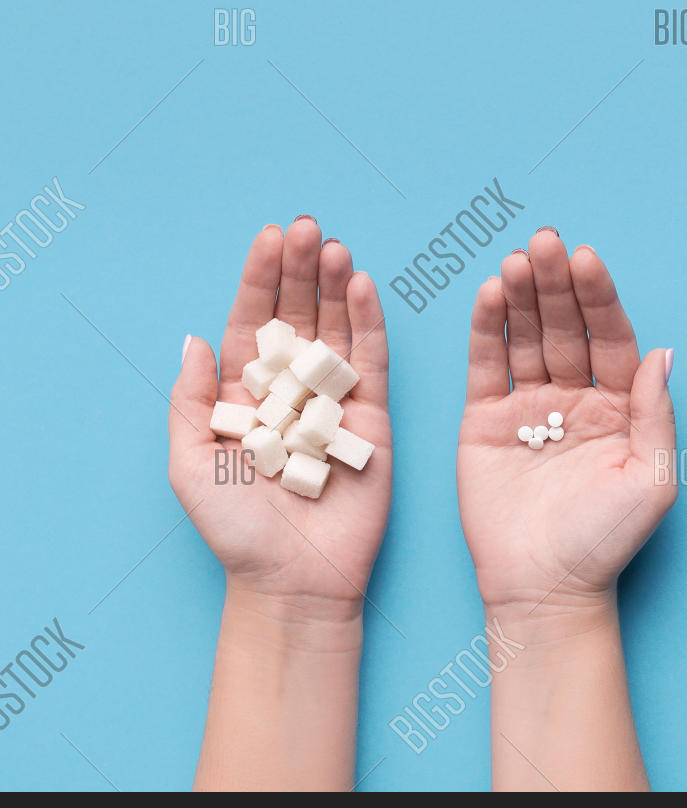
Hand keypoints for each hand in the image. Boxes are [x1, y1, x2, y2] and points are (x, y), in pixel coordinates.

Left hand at [167, 218, 391, 618]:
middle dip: (299, 271)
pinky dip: (368, 323)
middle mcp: (291, 391)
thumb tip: (193, 340)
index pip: (250, 324)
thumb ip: (191, 402)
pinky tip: (362, 286)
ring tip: (333, 246)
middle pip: (296, 316)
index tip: (266, 238)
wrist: (295, 579)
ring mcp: (334, 402)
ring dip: (334, 286)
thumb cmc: (237, 531)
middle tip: (306, 227)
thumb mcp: (192, 465)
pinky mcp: (374, 419)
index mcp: (244, 397)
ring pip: (335, 330)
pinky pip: (372, 362)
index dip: (258, 281)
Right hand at [458, 229, 675, 617]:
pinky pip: (488, 366)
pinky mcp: (485, 421)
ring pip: (526, 338)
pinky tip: (491, 295)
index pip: (611, 338)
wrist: (545, 588)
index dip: (599, 298)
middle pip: (566, 328)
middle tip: (544, 242)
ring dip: (522, 297)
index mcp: (620, 408)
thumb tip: (665, 353)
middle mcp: (575, 399)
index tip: (587, 259)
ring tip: (516, 260)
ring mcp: (528, 407)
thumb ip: (655, 414)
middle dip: (556, 285)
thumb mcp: (650, 479)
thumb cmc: (605, 541)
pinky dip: (488, 330)